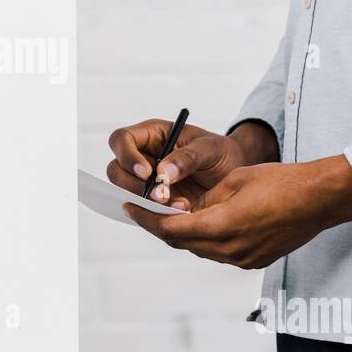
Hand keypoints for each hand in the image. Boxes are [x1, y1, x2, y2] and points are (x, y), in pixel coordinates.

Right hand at [106, 118, 278, 210]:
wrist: (235, 176)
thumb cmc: (222, 153)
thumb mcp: (210, 148)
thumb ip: (187, 157)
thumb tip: (163, 173)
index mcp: (152, 136)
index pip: (121, 140)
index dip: (127, 156)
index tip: (148, 173)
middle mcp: (143, 158)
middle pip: (116, 170)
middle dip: (134, 186)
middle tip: (161, 196)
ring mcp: (147, 182)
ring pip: (127, 194)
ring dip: (149, 204)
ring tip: (182, 206)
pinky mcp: (155, 203)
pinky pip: (144, 211)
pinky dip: (159, 216)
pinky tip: (183, 212)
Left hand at [123, 155, 351, 268]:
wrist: (319, 200)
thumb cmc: (281, 182)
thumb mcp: (234, 181)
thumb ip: (204, 199)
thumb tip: (184, 209)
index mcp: (222, 226)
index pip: (170, 229)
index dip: (146, 218)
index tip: (129, 207)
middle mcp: (230, 250)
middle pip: (181, 242)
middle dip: (160, 226)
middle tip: (142, 209)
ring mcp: (242, 259)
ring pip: (199, 249)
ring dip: (182, 234)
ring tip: (167, 214)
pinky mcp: (253, 261)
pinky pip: (217, 252)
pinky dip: (204, 239)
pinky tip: (200, 223)